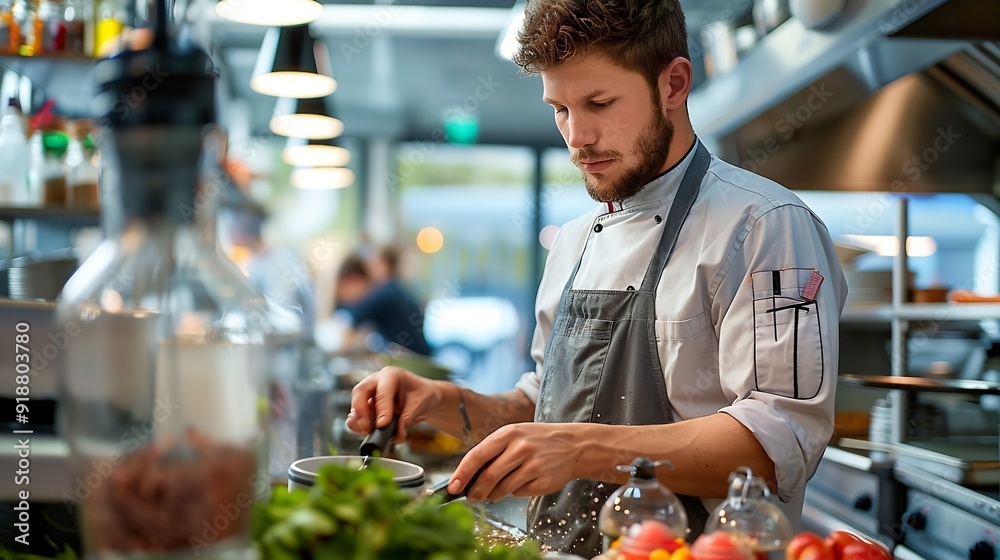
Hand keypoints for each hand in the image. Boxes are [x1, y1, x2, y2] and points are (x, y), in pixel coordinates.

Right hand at [345, 366, 444, 442]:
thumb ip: (407, 419)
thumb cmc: (422, 396)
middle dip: (361, 411)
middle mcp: (377, 381)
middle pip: (360, 392)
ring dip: (357, 420)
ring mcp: (370, 393)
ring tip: (366, 431)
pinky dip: (358, 424)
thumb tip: (397, 435)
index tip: (382, 424)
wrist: (423, 399)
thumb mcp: (420, 405)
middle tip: (367, 428)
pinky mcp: (367, 406)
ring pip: (356, 404)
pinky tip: (365, 432)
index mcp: (391, 375)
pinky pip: (357, 415)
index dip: (382, 409)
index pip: (382, 392)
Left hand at [448, 423, 584, 502]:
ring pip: (502, 489)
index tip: (452, 487)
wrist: (573, 445)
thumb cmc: (537, 440)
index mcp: (509, 433)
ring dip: (494, 494)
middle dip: (475, 491)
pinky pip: (519, 493)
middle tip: (471, 497)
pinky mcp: (543, 481)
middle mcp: (520, 447)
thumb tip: (467, 476)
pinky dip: (515, 492)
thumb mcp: (515, 435)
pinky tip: (522, 482)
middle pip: (488, 476)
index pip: (477, 455)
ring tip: (497, 490)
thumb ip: (493, 452)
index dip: (462, 473)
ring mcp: (533, 465)